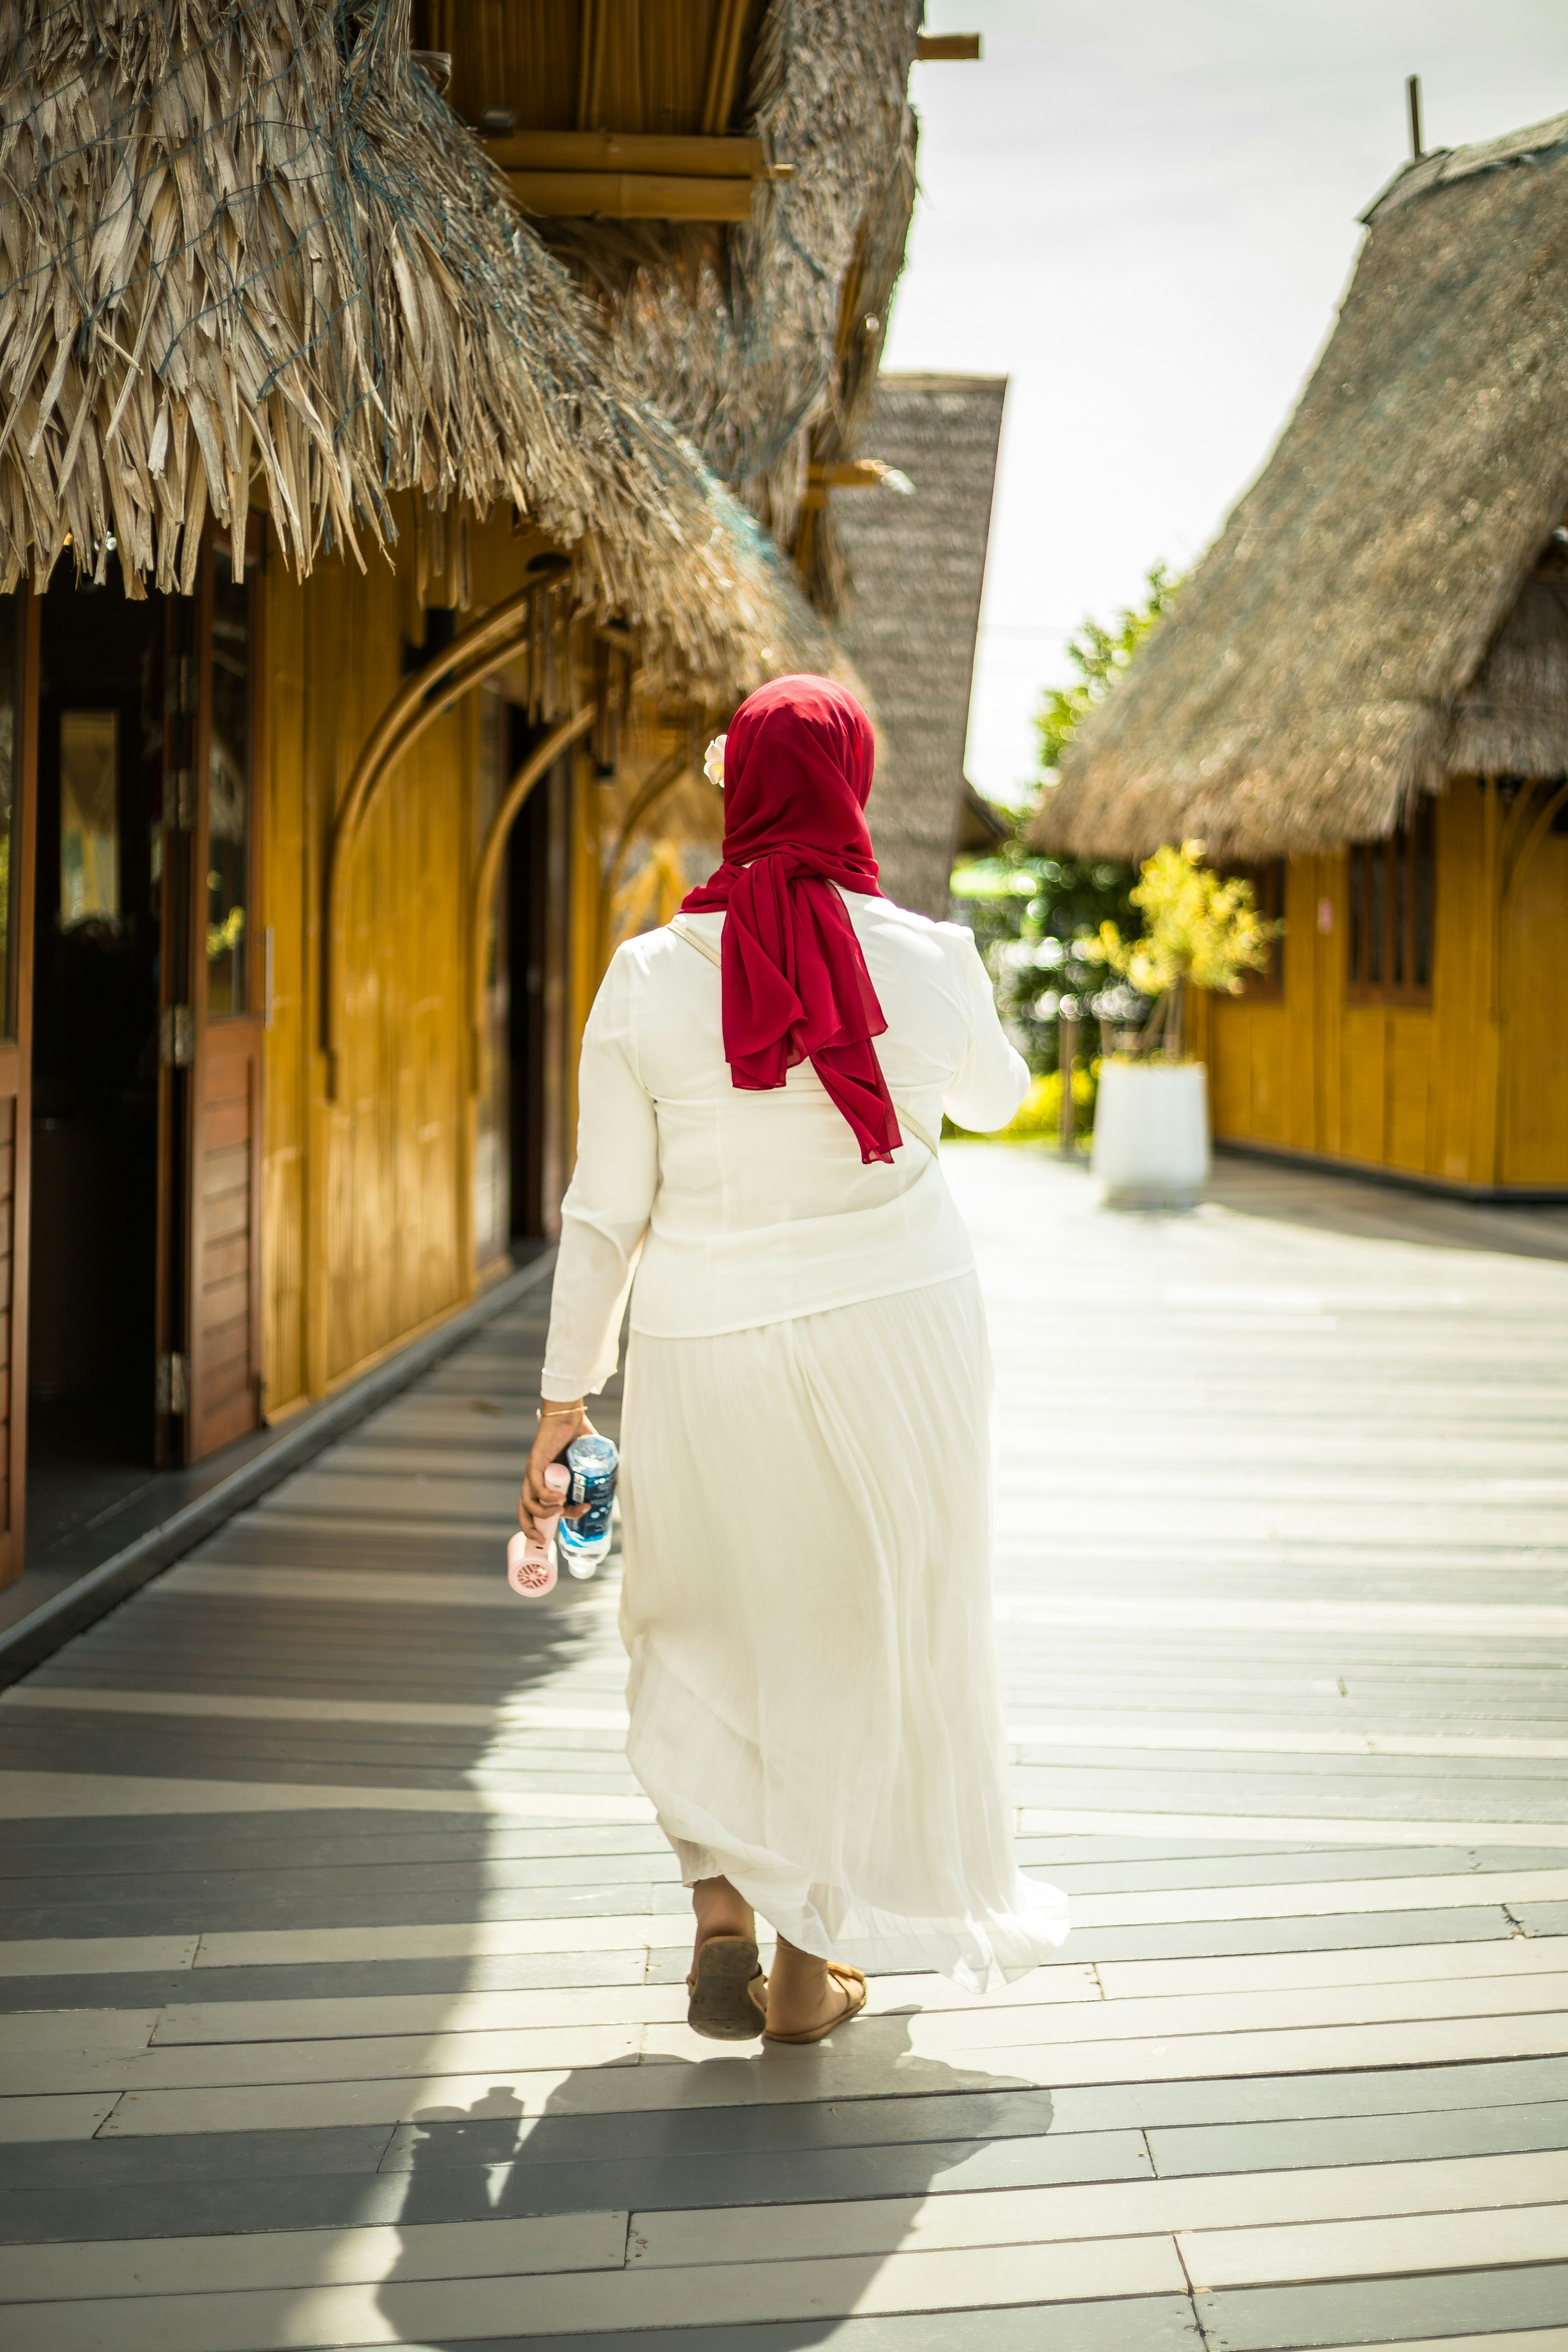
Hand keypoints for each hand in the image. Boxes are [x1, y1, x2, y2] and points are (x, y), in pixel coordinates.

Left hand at [519, 1400, 594, 1539]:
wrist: (569, 1416)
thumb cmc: (578, 1437)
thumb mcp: (587, 1465)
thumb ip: (596, 1477)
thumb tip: (615, 1488)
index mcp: (545, 1483)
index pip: (537, 1510)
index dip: (540, 1526)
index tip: (552, 1538)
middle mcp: (536, 1480)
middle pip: (525, 1510)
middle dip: (531, 1528)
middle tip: (544, 1539)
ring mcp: (533, 1473)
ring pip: (529, 1502)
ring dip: (545, 1512)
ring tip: (562, 1510)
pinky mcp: (534, 1463)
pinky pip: (536, 1486)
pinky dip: (545, 1496)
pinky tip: (559, 1499)